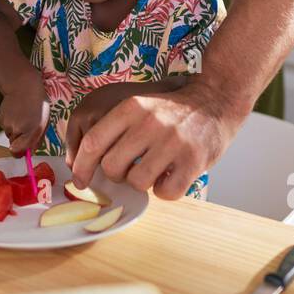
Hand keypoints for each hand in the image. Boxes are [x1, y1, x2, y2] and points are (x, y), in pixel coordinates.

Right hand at [0, 67, 49, 155]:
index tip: (24, 150)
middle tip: (27, 127)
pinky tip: (16, 113)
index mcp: (32, 132)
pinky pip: (5, 127)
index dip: (20, 152)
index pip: (18, 153)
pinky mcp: (0, 119)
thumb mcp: (44, 123)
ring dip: (15, 130)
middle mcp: (18, 129)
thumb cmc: (37, 104)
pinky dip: (10, 123)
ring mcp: (7, 124)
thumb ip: (37, 140)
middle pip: (14, 144)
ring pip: (10, 135)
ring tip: (22, 117)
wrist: (23, 86)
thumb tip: (30, 151)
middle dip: (20, 139)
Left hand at [66, 83, 244, 199]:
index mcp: (131, 107)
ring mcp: (173, 142)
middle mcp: (150, 123)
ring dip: (141, 183)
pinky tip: (171, 175)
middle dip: (116, 175)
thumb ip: (111, 129)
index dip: (81, 167)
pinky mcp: (193, 161)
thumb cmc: (169, 111)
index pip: (92, 143)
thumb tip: (78, 163)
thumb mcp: (138, 106)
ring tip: (153, 170)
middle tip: (129, 169)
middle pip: (111, 167)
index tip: (80, 181)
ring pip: (137, 182)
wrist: (215, 101)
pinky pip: (165, 192)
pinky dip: (166, 190)